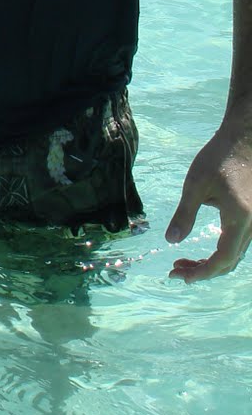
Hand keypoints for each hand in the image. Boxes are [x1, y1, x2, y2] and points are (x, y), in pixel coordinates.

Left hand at [165, 130, 251, 280]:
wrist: (244, 140)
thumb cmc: (219, 158)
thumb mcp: (195, 185)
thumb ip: (184, 214)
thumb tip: (171, 241)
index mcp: (239, 220)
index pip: (222, 260)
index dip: (201, 272)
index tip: (177, 275)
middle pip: (229, 262)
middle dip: (202, 271)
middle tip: (176, 271)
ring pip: (235, 254)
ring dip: (211, 263)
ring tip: (183, 262)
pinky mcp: (251, 216)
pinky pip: (238, 244)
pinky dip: (220, 252)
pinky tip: (202, 250)